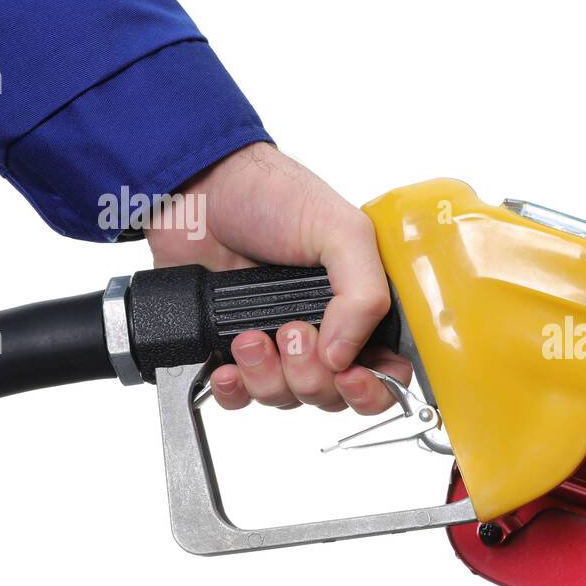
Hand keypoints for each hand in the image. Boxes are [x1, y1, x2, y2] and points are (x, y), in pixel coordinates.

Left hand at [146, 142, 406, 412]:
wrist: (199, 187)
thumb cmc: (273, 195)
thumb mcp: (342, 231)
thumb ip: (363, 294)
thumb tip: (344, 357)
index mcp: (361, 307)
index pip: (386, 372)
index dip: (372, 388)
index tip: (349, 374)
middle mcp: (326, 332)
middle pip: (332, 395)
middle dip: (309, 373)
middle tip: (292, 330)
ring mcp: (278, 344)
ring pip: (287, 398)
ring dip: (268, 376)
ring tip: (249, 336)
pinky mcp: (232, 350)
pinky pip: (240, 398)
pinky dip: (234, 390)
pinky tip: (228, 367)